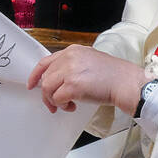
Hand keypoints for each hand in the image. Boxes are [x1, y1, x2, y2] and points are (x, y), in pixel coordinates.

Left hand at [27, 45, 149, 114]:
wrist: (126, 83)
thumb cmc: (113, 76)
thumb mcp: (89, 60)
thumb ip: (72, 65)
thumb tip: (57, 80)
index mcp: (73, 51)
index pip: (46, 61)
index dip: (35, 75)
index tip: (32, 84)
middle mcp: (69, 58)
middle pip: (46, 77)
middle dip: (48, 93)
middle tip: (55, 104)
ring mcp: (70, 71)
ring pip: (48, 88)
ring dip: (54, 100)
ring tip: (65, 105)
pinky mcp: (73, 86)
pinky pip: (57, 98)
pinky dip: (62, 105)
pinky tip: (72, 106)